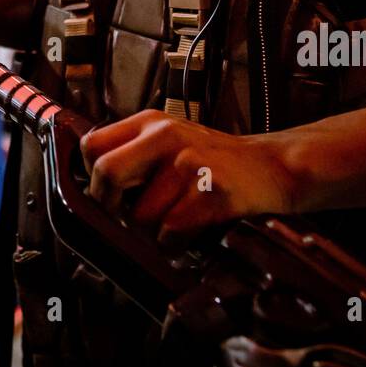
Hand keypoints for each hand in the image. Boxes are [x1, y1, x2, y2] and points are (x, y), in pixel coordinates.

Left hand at [80, 110, 297, 245]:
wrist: (272, 166)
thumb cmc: (217, 161)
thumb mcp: (172, 140)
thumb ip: (136, 152)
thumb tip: (96, 186)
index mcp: (151, 122)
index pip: (93, 145)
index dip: (93, 175)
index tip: (108, 191)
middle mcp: (165, 136)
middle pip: (107, 173)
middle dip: (110, 204)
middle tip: (125, 214)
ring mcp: (188, 163)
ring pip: (140, 215)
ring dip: (153, 231)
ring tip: (174, 219)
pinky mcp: (210, 191)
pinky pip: (171, 233)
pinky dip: (177, 243)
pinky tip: (192, 230)